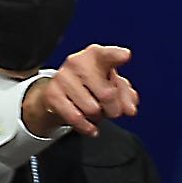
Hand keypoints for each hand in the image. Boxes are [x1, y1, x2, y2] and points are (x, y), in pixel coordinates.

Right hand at [20, 44, 137, 136]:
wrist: (61, 92)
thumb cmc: (92, 84)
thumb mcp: (112, 85)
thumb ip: (126, 95)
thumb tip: (130, 109)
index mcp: (96, 55)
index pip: (107, 55)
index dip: (117, 56)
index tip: (125, 56)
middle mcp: (77, 62)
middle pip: (107, 95)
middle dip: (113, 109)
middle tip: (109, 108)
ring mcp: (63, 77)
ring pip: (92, 109)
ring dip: (97, 116)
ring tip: (93, 109)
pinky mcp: (52, 94)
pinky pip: (76, 118)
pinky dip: (87, 127)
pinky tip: (90, 127)